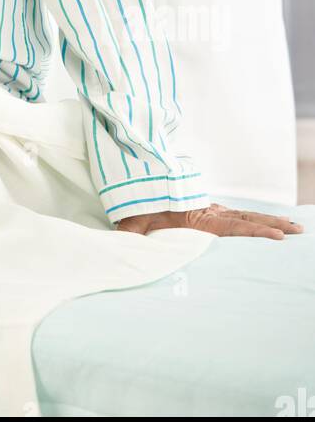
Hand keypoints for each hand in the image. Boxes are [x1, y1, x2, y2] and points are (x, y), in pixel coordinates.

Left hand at [116, 203, 302, 240]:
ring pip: (247, 214)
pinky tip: (268, 224)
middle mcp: (211, 212)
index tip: (276, 235)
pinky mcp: (211, 211)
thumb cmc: (141, 201)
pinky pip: (239, 215)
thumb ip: (132, 230)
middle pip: (248, 217)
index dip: (255, 230)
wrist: (144, 178)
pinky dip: (256, 219)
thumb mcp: (136, 216)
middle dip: (273, 224)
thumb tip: (123, 243)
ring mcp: (213, 210)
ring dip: (269, 221)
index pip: (233, 225)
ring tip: (293, 227)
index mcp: (200, 217)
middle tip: (297, 230)